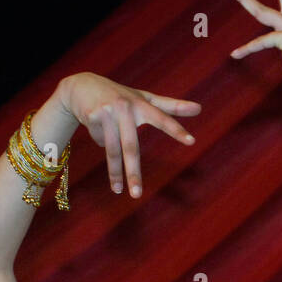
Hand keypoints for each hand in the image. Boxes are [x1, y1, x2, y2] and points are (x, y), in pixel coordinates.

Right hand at [58, 72, 200, 196]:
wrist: (81, 85)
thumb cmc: (120, 95)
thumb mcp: (144, 98)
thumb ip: (171, 106)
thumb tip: (200, 108)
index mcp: (142, 104)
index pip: (162, 119)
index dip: (176, 130)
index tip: (191, 141)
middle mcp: (126, 107)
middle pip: (131, 147)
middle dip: (133, 172)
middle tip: (137, 195)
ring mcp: (108, 112)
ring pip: (113, 149)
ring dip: (114, 172)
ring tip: (118, 191)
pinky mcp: (93, 116)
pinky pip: (99, 140)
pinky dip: (99, 139)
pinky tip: (97, 128)